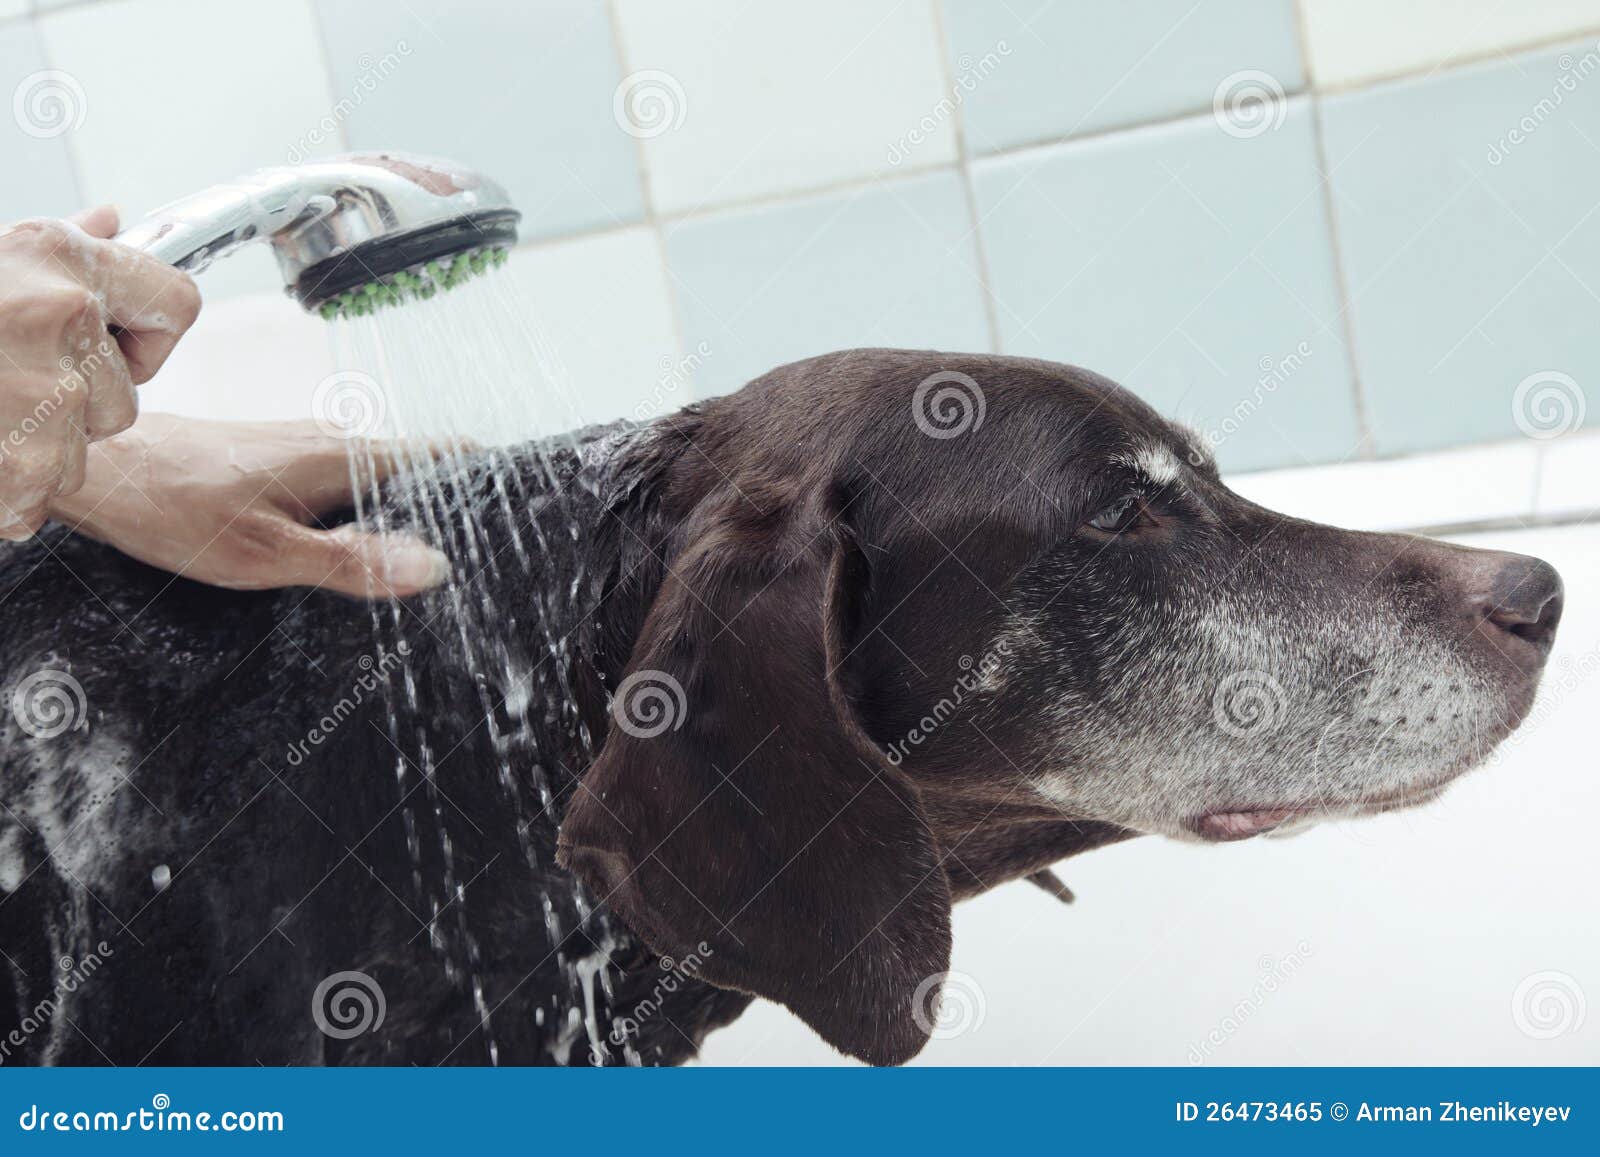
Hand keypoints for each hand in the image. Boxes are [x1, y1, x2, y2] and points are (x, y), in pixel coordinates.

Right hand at [0, 206, 201, 538]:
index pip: (177, 304)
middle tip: (2, 377)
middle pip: (125, 395)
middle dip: (77, 398)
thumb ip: (60, 248)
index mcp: (59, 261)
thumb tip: (112, 222)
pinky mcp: (21, 471)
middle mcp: (60, 321)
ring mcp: (42, 400)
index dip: (147, 331)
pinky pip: (42, 493)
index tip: (114, 340)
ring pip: (85, 449)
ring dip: (38, 444)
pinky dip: (8, 487)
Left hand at [46, 414, 451, 598]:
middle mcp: (333, 441)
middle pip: (419, 472)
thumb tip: (433, 568)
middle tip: (464, 564)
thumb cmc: (173, 507)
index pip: (447, 457)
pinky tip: (345, 547)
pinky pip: (345, 483)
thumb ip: (352, 562)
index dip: (485, 485)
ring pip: (379, 479)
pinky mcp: (281, 458)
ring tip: (411, 561)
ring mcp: (306, 446)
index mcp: (345, 458)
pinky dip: (361, 512)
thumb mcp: (266, 553)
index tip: (509, 520)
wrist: (104, 471)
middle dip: (446, 510)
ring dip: (400, 514)